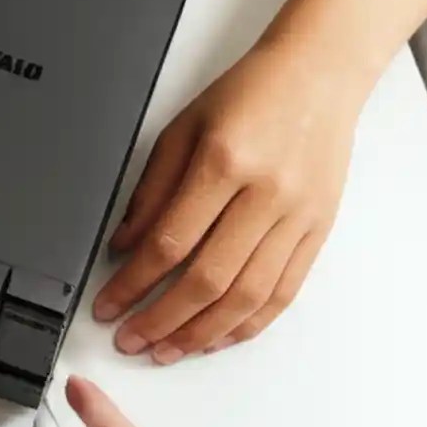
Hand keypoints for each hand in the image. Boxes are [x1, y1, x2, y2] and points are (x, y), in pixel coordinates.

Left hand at [92, 40, 360, 362]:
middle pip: (206, 279)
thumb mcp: (181, 129)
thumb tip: (123, 246)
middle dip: (160, 320)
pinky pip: (283, 291)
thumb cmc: (248, 96)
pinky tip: (217, 337)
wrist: (318, 76)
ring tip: (166, 350)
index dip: (133, 283)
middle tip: (129, 340)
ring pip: (247, 296)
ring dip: (201, 333)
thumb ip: (150, 191)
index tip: (108, 305)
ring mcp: (298, 217)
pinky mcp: (318, 230)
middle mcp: (266, 194)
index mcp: (224, 162)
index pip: (169, 243)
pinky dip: (247, 323)